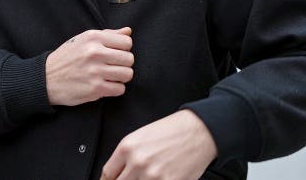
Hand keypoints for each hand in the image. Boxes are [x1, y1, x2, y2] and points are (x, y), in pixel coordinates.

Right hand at [46, 27, 133, 105]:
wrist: (46, 79)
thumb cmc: (66, 58)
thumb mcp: (83, 39)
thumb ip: (107, 34)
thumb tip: (128, 31)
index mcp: (93, 38)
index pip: (127, 42)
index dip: (124, 49)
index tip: (115, 54)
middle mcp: (94, 52)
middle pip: (129, 59)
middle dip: (124, 64)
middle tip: (113, 66)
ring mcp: (95, 71)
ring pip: (127, 74)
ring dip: (121, 77)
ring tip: (110, 76)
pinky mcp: (95, 88)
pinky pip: (120, 89)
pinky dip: (115, 89)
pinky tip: (105, 85)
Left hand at [100, 110, 217, 179]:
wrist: (198, 131)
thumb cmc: (172, 132)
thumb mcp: (141, 137)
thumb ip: (126, 156)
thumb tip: (117, 174)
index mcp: (127, 148)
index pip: (107, 175)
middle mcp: (137, 162)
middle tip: (131, 179)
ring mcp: (152, 175)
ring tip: (146, 177)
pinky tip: (158, 179)